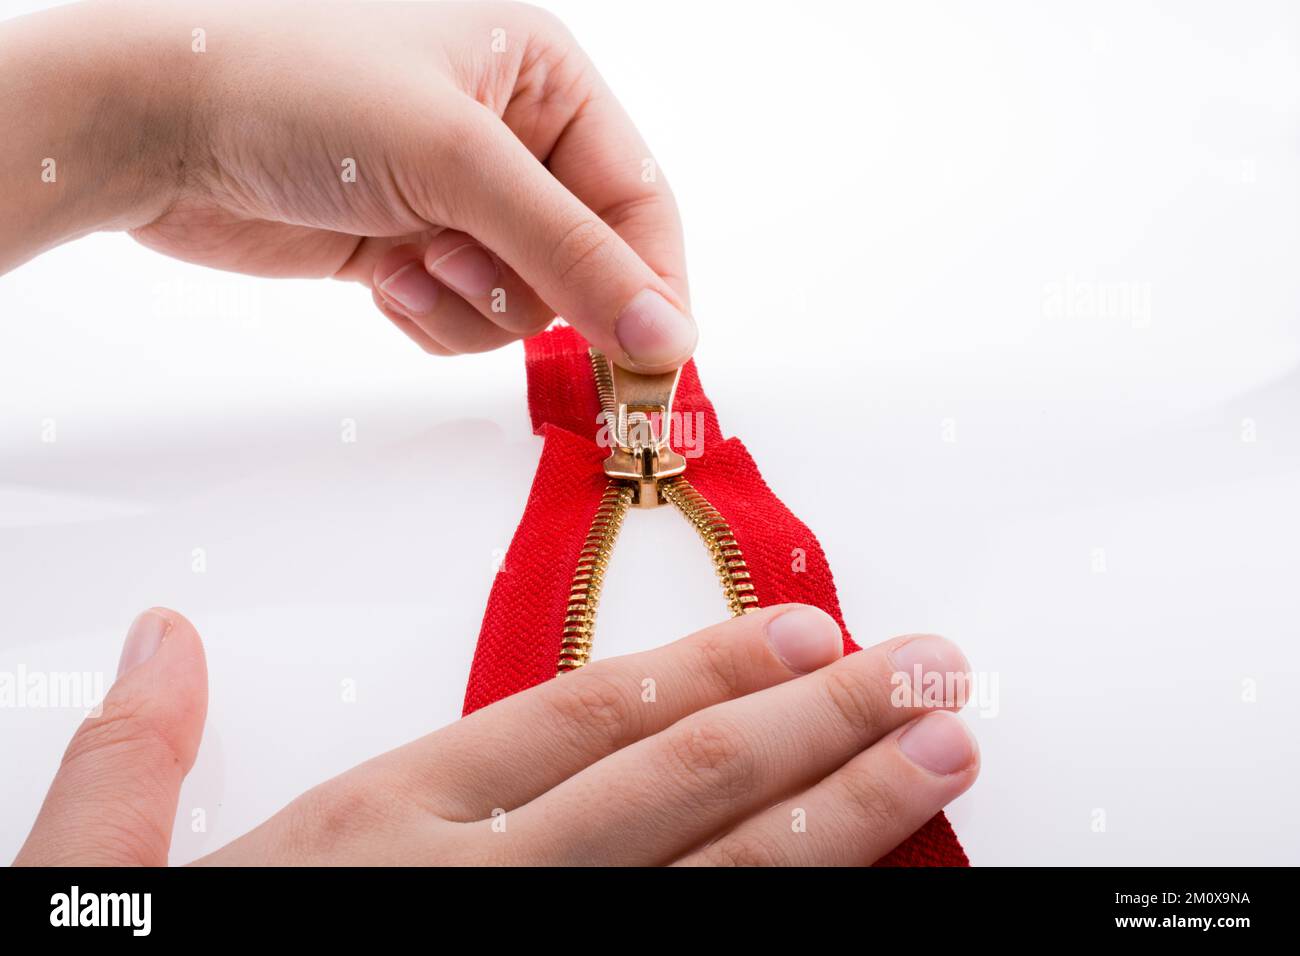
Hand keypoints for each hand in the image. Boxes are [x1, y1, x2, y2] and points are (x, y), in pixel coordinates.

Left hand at [0, 0, 695, 369]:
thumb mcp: (458, 161)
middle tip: (459, 262)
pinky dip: (429, 315)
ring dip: (469, 301)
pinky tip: (379, 272)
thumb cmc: (298, 90)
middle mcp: (510, 136)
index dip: (652, 284)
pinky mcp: (413, 248)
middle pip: (585, 262)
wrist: (154, 123)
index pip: (637, 199)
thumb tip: (669, 336)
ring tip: (406, 255)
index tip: (660, 362)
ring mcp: (459, 197)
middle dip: (527, 282)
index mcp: (542, 77)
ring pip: (525, 302)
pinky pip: (466, 319)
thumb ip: (574, 254)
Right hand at [14, 605, 977, 865]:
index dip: (704, 669)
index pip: (577, 721)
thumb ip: (140, 759)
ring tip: (936, 757)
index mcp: (378, 831)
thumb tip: (161, 642)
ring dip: (838, 814)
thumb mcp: (109, 888)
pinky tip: (869, 893)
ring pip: (718, 884)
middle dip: (816, 723)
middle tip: (927, 676)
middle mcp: (472, 891)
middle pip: (680, 786)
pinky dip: (784, 924)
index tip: (802, 634)